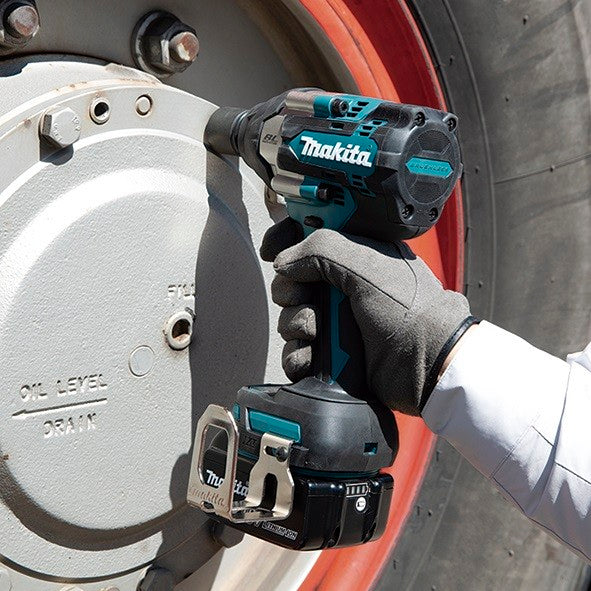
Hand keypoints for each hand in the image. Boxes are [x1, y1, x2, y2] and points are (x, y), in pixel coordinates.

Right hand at [260, 218, 476, 414]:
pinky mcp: (331, 354)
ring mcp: (335, 320)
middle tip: (306, 297)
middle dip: (290, 291)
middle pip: (291, 280)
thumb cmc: (409, 310)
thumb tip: (284, 261)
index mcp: (353, 255)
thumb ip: (320, 249)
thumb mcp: (366, 264)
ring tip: (317, 331)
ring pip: (290, 316)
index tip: (272, 248)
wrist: (425, 364)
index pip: (309, 235)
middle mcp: (342, 286)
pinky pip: (296, 351)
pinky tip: (312, 356)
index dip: (286, 238)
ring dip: (296, 324)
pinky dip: (298, 354)